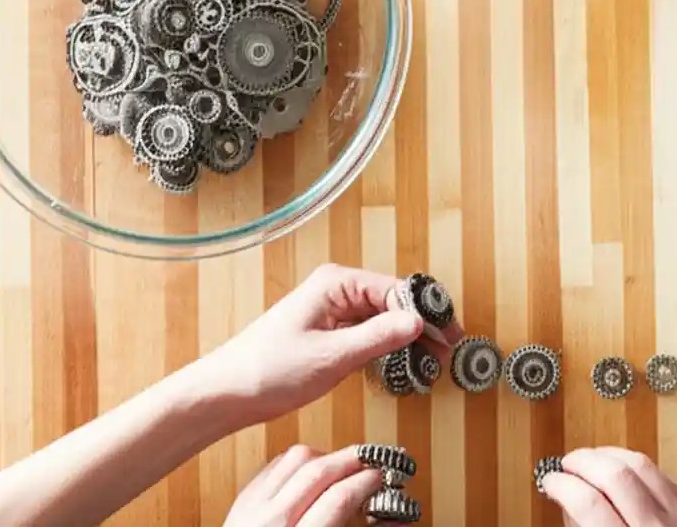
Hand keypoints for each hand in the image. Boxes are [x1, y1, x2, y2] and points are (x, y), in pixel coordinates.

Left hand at [204, 264, 464, 424]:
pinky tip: (402, 363)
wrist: (228, 392)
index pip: (396, 289)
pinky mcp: (329, 331)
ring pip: (384, 317)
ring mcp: (332, 310)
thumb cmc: (267, 370)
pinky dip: (389, 346)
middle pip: (394, 301)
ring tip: (430, 361)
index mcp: (335, 283)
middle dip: (422, 325)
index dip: (427, 313)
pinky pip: (369, 332)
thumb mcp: (331, 357)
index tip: (448, 337)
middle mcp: (335, 289)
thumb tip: (416, 322)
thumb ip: (377, 338)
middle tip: (445, 352)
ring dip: (407, 337)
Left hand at [224, 445, 382, 526]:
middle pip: (318, 471)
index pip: (338, 499)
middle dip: (354, 459)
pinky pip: (276, 464)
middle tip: (376, 459)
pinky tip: (316, 471)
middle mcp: (270, 523)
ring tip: (346, 466)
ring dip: (327, 456)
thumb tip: (401, 522)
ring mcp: (252, 508)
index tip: (385, 477)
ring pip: (295, 459)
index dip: (367, 482)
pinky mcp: (243, 500)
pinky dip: (300, 462)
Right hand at [544, 448, 676, 526]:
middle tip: (567, 466)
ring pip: (641, 464)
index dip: (562, 485)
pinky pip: (664, 475)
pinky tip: (623, 474)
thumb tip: (567, 497)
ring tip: (591, 462)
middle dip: (583, 461)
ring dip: (608, 456)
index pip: (589, 504)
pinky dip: (637, 469)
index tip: (551, 482)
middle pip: (615, 475)